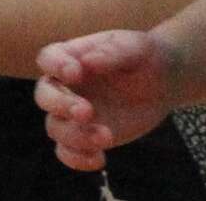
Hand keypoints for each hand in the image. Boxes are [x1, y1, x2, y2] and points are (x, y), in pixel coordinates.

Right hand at [34, 30, 176, 172]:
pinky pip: (67, 152)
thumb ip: (111, 52)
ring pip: (55, 127)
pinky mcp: (84, 136)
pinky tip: (100, 159)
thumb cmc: (143, 56)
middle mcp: (66, 85)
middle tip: (87, 112)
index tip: (76, 73)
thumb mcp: (134, 47)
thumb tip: (86, 62)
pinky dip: (77, 159)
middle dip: (61, 105)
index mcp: (72, 56)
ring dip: (75, 136)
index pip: (48, 58)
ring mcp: (72, 113)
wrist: (161, 82)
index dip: (55, 66)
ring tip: (107, 137)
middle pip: (44, 95)